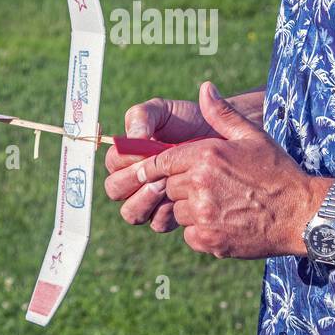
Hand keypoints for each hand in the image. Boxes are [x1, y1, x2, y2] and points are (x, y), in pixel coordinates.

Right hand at [104, 97, 212, 232]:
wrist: (222, 135)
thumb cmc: (189, 121)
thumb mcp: (164, 111)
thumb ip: (142, 116)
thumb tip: (132, 138)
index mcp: (127, 156)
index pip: (112, 163)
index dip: (125, 160)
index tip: (146, 152)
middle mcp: (134, 180)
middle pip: (115, 190)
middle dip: (133, 182)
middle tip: (155, 172)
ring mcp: (150, 199)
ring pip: (132, 212)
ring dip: (146, 200)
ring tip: (166, 184)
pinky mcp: (169, 214)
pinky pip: (157, 223)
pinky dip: (166, 212)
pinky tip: (182, 198)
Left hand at [105, 82, 328, 256]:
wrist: (301, 214)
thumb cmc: (278, 172)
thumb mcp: (252, 137)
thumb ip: (222, 113)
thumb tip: (205, 88)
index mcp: (206, 156)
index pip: (161, 161)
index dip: (154, 166)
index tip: (151, 171)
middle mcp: (200, 185)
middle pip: (168, 187)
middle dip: (181, 187)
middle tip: (209, 188)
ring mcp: (203, 214)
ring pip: (177, 211)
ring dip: (191, 210)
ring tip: (221, 205)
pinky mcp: (208, 239)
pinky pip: (189, 234)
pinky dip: (201, 231)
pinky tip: (224, 223)